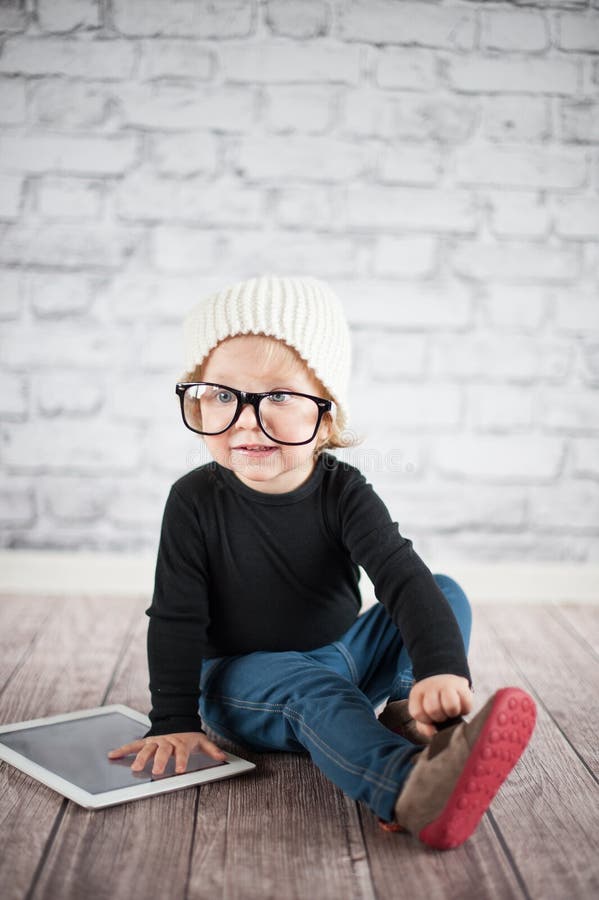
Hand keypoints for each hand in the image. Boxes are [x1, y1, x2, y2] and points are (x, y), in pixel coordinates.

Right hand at [107, 731, 225, 775]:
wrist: (177, 721)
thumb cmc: (189, 737)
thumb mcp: (202, 741)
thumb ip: (212, 750)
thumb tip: (223, 757)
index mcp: (181, 742)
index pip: (181, 752)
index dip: (181, 760)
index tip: (179, 770)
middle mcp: (167, 741)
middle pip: (163, 750)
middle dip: (159, 760)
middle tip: (155, 770)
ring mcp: (156, 740)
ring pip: (148, 748)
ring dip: (141, 757)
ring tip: (134, 768)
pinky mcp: (146, 741)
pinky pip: (134, 745)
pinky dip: (123, 749)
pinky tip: (113, 755)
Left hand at [408, 675, 473, 738]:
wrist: (446, 680)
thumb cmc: (433, 702)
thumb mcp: (423, 712)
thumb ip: (423, 726)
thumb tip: (432, 732)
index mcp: (418, 693)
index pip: (417, 713)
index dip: (425, 721)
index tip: (430, 718)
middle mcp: (431, 686)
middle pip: (433, 710)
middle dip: (439, 717)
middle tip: (442, 714)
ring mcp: (447, 685)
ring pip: (451, 706)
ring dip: (452, 713)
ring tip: (451, 711)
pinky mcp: (462, 686)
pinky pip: (466, 705)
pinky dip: (465, 710)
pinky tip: (460, 706)